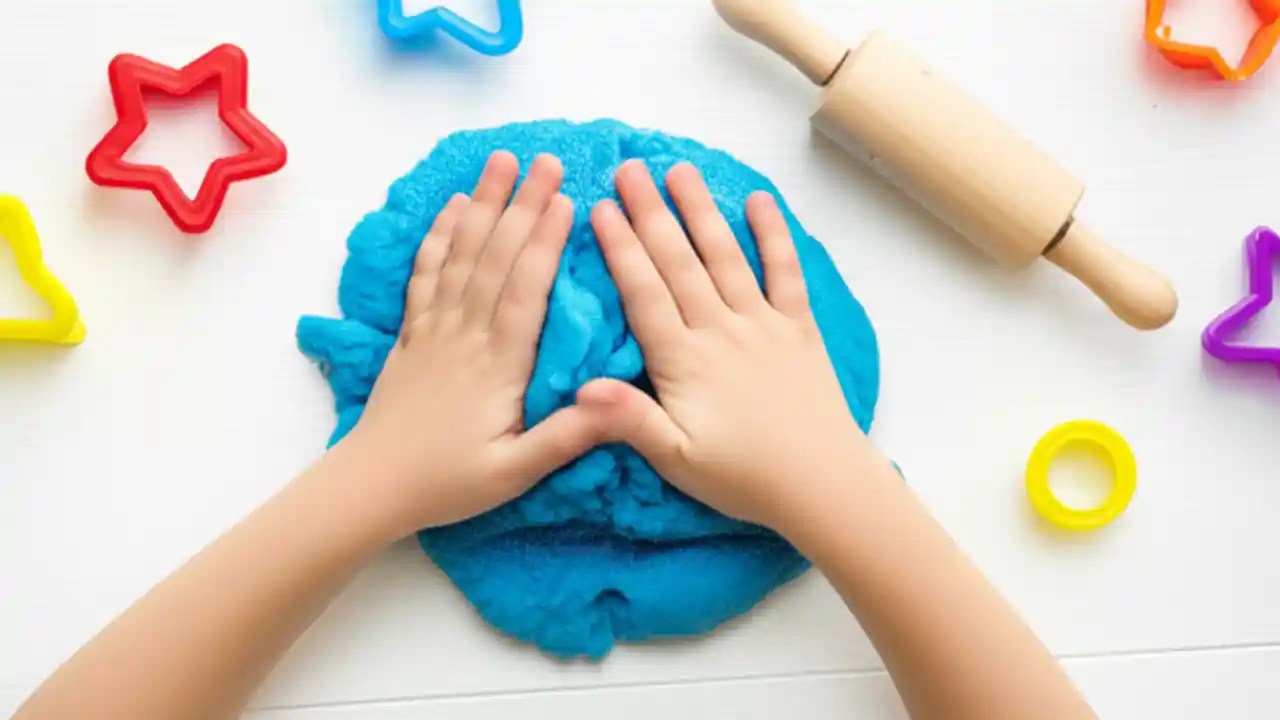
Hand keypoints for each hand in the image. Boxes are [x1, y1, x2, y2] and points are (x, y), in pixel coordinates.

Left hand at [342, 151, 603, 536]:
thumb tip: (616, 403)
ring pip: (461, 255)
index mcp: (498, 366)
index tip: (565, 200)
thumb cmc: (450, 482)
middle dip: (521, 205)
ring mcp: (435, 329)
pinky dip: (439, 237)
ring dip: (482, 205)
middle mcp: (465, 335)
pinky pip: (426, 274)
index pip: (524, 291)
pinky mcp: (414, 333)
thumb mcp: (517, 473)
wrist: (373, 486)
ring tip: (500, 161)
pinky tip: (452, 207)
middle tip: (546, 160)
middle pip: (495, 258)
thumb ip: (566, 437)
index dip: (544, 243)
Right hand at [582, 160, 873, 533]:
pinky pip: (786, 273)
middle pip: (679, 263)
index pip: (644, 294)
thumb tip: (581, 389)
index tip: (600, 208)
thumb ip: (629, 420)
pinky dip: (774, 235)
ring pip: (725, 257)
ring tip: (680, 171)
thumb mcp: (676, 459)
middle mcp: (720, 331)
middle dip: (651, 213)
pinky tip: (760, 201)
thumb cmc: (742, 477)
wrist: (821, 483)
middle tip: (629, 168)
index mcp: (683, 362)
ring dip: (701, 211)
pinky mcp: (798, 329)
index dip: (621, 249)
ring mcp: (762, 325)